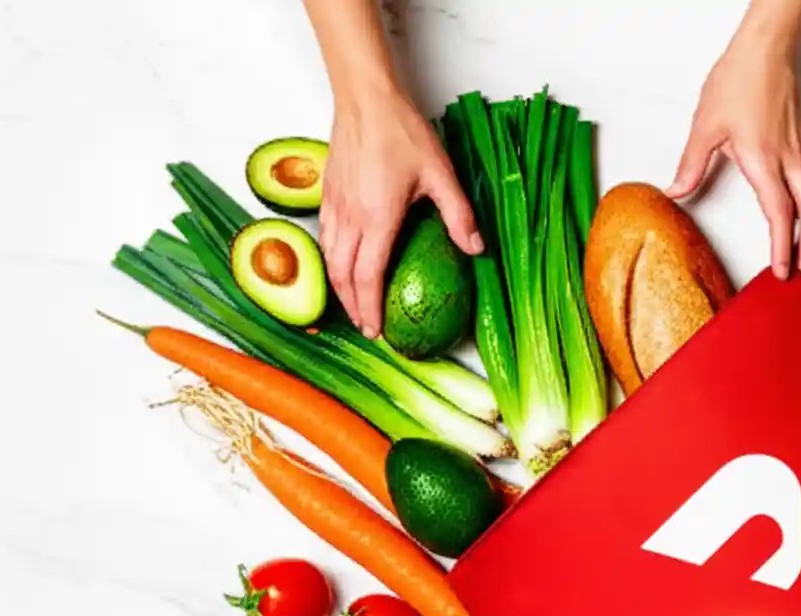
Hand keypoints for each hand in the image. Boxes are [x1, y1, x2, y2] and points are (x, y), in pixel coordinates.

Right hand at [319, 89, 482, 336]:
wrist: (365, 99)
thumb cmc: (401, 131)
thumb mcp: (440, 174)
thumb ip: (458, 214)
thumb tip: (476, 249)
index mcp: (378, 218)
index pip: (368, 277)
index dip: (370, 309)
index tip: (378, 331)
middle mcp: (350, 217)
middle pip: (342, 277)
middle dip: (353, 308)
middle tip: (368, 327)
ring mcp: (334, 206)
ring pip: (329, 259)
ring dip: (340, 287)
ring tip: (355, 304)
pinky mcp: (327, 195)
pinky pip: (324, 239)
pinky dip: (332, 261)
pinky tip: (343, 264)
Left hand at [669, 12, 800, 278]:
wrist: (766, 48)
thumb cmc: (740, 79)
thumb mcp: (705, 125)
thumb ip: (692, 164)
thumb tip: (677, 191)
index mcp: (764, 160)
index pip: (779, 214)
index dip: (782, 246)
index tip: (781, 270)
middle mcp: (788, 160)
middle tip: (800, 272)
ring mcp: (798, 151)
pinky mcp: (799, 143)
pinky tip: (796, 214)